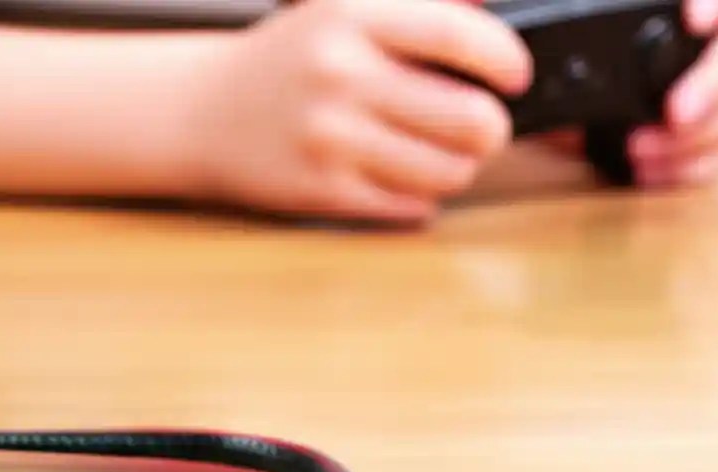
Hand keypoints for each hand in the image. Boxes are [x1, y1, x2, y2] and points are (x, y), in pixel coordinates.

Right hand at [180, 0, 531, 222]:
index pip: (457, 36)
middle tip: (480, 125)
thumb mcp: (340, 10)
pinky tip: (397, 173)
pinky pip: (412, 206)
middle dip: (490, 127)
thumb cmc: (285, 63)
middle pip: (471, 118)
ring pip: (450, 170)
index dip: (503, 59)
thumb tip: (487, 26)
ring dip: (458, 165)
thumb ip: (416, 12)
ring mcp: (331, 138)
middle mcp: (340, 75)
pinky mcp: (322, 191)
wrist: (201, 112)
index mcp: (349, 16)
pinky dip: (420, 195)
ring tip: (435, 151)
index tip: (515, 76)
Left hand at [538, 0, 717, 187]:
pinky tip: (645, 170)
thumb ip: (560, 24)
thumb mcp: (566, 29)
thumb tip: (539, 51)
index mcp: (692, 1)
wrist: (560, 91)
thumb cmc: (572, 49)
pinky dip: (682, 168)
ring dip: (695, 135)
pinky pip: (717, 154)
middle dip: (713, 84)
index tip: (693, 18)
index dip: (717, 1)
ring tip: (639, 148)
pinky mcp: (709, 134)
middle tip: (675, 112)